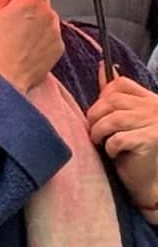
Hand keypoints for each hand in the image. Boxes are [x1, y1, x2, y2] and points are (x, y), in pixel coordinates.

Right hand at [0, 0, 63, 92]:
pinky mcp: (59, 47)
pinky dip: (42, 37)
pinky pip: (52, 35)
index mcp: (30, 1)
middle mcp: (47, 14)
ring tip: (19, 35)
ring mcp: (55, 31)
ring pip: (48, 18)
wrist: (6, 75)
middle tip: (14, 14)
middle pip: (44, 0)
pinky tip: (27, 46)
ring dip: (37, 21)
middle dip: (31, 3)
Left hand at [86, 73, 157, 207]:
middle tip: (94, 130)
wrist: (148, 180)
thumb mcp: (125, 117)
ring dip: (99, 131)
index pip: (121, 83)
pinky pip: (118, 138)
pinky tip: (114, 152)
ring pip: (113, 119)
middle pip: (113, 100)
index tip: (100, 112)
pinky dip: (109, 146)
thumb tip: (103, 66)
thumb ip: (115, 94)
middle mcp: (155, 109)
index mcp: (150, 100)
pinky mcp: (151, 141)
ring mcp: (155, 124)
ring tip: (99, 141)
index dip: (103, 96)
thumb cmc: (132, 148)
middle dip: (95, 115)